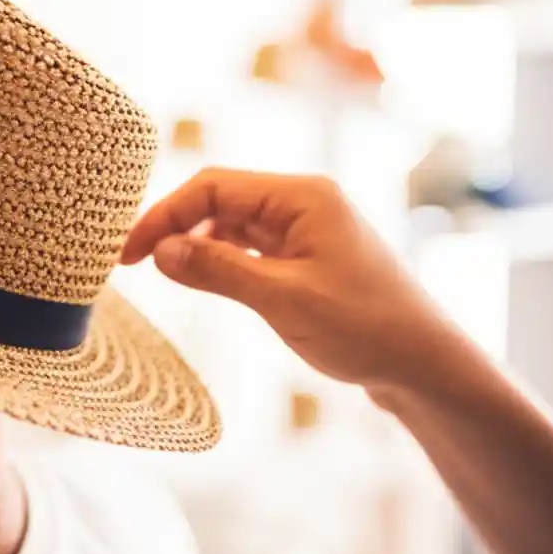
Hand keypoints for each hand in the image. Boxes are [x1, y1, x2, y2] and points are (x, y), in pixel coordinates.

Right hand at [121, 169, 464, 393]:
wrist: (424, 366)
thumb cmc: (365, 328)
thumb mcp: (282, 300)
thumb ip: (218, 270)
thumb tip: (160, 250)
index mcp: (302, 196)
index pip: (212, 187)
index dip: (163, 215)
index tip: (128, 254)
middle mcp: (304, 202)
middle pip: (219, 199)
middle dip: (174, 226)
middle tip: (132, 264)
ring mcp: (307, 229)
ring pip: (233, 224)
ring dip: (197, 244)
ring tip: (163, 275)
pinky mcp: (308, 256)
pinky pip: (251, 247)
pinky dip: (221, 260)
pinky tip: (206, 281)